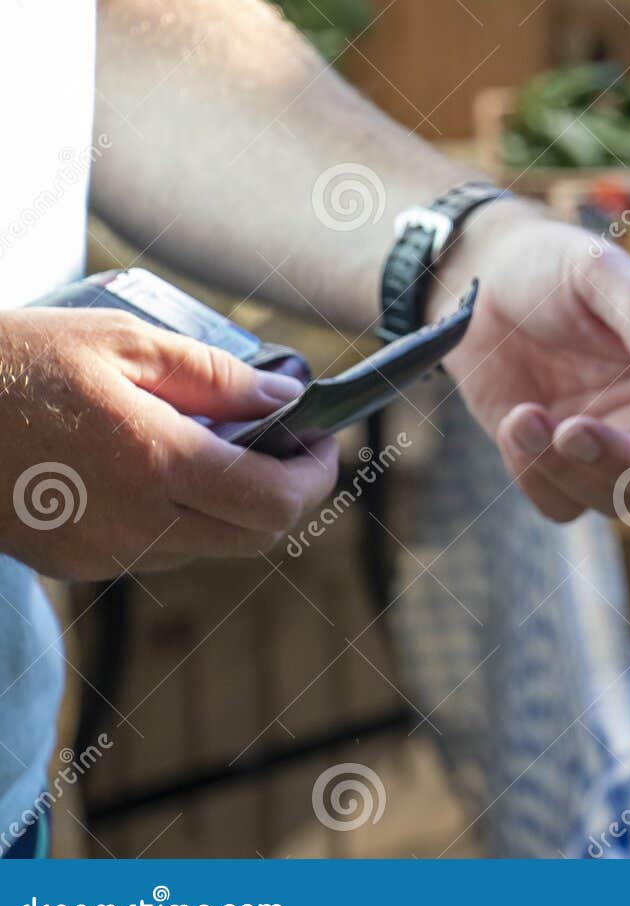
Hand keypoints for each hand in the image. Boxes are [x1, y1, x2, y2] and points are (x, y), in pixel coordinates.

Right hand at [0, 309, 338, 579]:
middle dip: (289, 492)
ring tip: (222, 444)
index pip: (275, 500)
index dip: (316, 474)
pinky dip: (183, 515)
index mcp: (152, 463)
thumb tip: (286, 402)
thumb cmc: (16, 361)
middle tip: (292, 443)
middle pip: (256, 535)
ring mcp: (101, 553)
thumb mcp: (122, 342)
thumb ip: (215, 378)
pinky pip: (158, 550)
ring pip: (210, 546)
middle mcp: (133, 524)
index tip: (323, 438)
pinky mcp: (73, 563)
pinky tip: (161, 467)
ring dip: (236, 505)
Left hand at [434, 204, 629, 520]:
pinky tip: (514, 419)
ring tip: (522, 415)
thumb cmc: (549, 265)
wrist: (478, 284)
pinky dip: (533, 474)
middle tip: (570, 429)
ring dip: (566, 470)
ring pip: (615, 501)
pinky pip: (562, 505)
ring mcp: (611, 444)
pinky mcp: (561, 464)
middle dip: (621, 465)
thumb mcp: (596, 268)